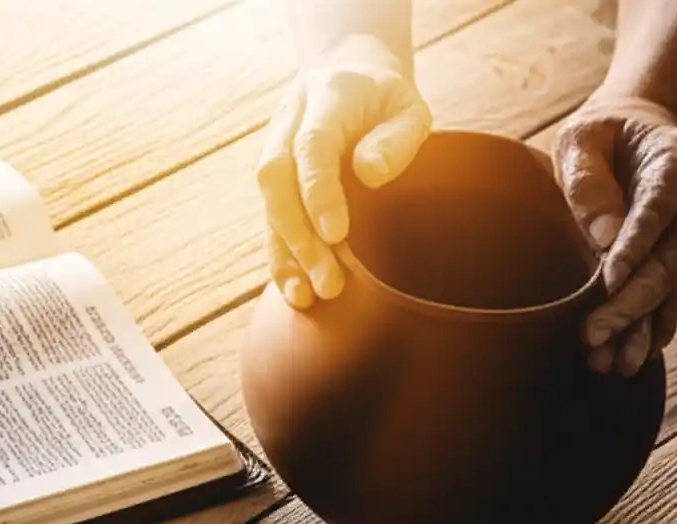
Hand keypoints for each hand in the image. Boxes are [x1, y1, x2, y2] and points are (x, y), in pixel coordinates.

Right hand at [257, 34, 430, 308]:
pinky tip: (295, 290)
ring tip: (308, 297)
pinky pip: (269, 217)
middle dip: (298, 234)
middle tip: (330, 282)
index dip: (318, 191)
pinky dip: (280, 254)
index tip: (336, 234)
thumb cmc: (388, 100)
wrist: (348, 72)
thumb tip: (369, 175)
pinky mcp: (273, 177)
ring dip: (285, 252)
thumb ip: (396, 138)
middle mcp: (288, 122)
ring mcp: (274, 148)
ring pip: (267, 202)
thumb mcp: (409, 106)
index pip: (311, 146)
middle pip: (275, 178)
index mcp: (326, 97)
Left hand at [555, 96, 676, 375]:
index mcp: (674, 162)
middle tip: (591, 336)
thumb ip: (588, 180)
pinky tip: (635, 356)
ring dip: (642, 328)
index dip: (637, 244)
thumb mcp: (584, 137)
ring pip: (672, 286)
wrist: (642, 127)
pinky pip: (672, 293)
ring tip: (610, 365)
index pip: (658, 208)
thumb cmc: (603, 130)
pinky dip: (654, 326)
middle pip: (668, 260)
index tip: (609, 279)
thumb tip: (603, 236)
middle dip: (630, 303)